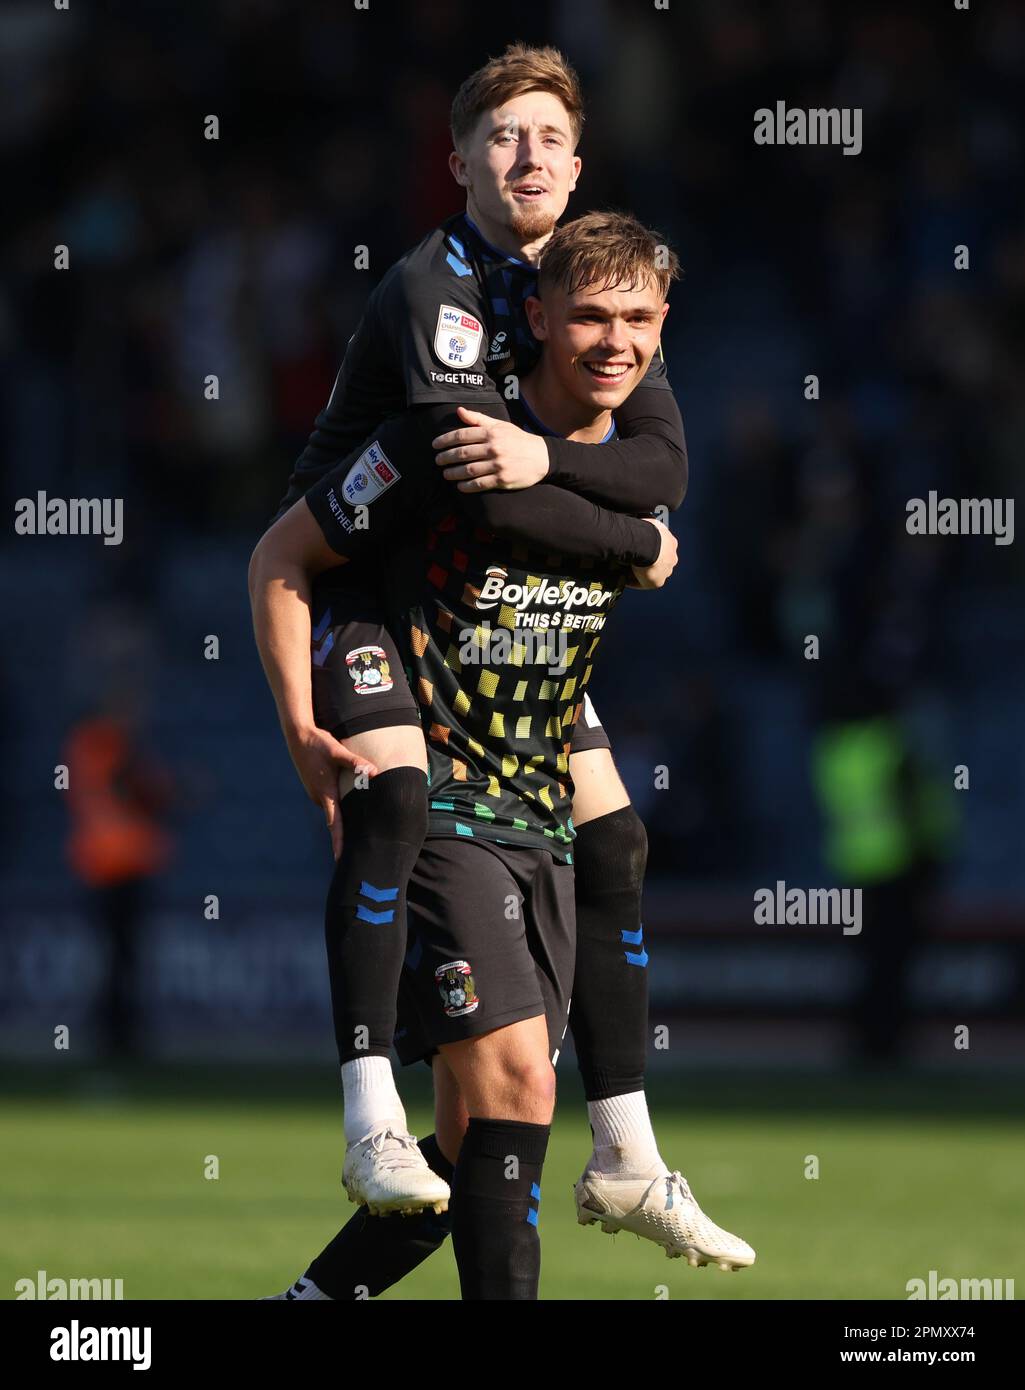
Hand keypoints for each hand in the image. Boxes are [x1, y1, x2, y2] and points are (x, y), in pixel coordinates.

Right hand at [285, 724, 378, 860]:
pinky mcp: (316, 787)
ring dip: (342, 819)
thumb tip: (374, 771)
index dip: (339, 843)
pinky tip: (346, 806)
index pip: (335, 824)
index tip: (340, 860)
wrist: (298, 735)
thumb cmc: (318, 744)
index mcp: (325, 793)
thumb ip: (356, 762)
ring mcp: (316, 793)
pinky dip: (338, 806)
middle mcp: (319, 797)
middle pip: (336, 820)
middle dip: (344, 836)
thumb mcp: (337, 751)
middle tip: (356, 854)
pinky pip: (330, 801)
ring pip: (334, 809)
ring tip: (353, 836)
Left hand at [433, 407, 549, 491]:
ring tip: (446, 474)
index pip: (462, 435)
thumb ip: (478, 419)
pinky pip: (480, 484)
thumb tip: (459, 411)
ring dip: (454, 473)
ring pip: (469, 470)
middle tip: (437, 461)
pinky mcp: (503, 479)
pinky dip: (467, 486)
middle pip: (463, 453)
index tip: (435, 445)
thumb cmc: (517, 439)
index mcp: (491, 433)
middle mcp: (494, 448)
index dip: (445, 440)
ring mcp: (498, 464)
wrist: (541, 457)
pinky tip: (459, 486)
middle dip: (446, 457)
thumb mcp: (500, 425)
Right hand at [629, 519, 677, 588]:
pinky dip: (634, 581)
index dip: (649, 548)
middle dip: (647, 561)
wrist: (648, 543)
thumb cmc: (646, 529)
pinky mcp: (658, 582)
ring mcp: (666, 571)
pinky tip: (623, 579)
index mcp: (671, 543)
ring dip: (641, 571)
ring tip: (624, 570)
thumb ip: (645, 518)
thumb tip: (638, 512)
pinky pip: (644, 583)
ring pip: (652, 572)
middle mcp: (672, 558)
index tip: (637, 548)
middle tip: (630, 560)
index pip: (661, 547)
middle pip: (659, 562)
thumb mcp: (646, 518)